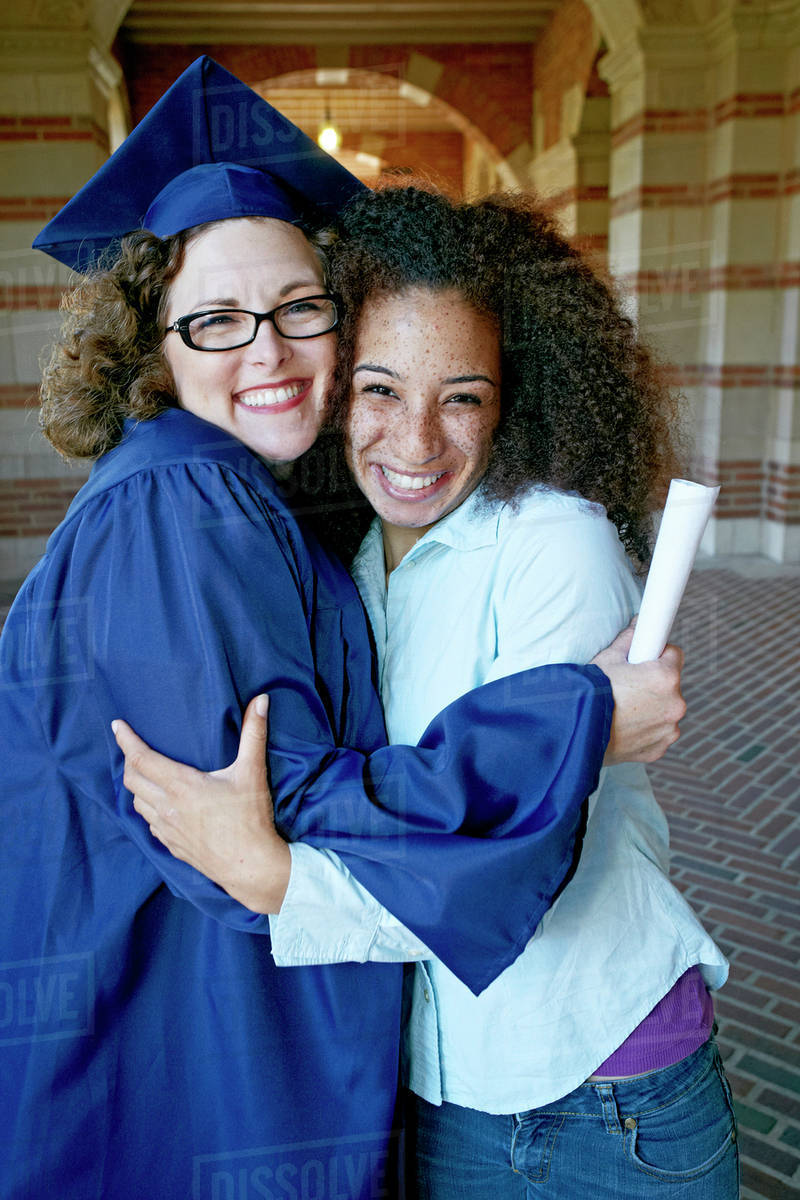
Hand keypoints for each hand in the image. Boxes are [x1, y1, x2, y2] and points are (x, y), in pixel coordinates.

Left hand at [111, 694, 290, 912]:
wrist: (250, 866)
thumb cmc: (250, 819)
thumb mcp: (252, 772)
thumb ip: (253, 734)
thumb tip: (260, 700)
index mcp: (182, 786)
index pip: (141, 758)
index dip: (126, 740)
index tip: (117, 726)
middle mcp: (167, 807)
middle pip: (132, 779)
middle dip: (128, 761)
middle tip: (133, 747)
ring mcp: (167, 829)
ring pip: (137, 802)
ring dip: (137, 785)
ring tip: (144, 773)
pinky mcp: (172, 846)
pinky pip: (149, 823)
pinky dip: (147, 808)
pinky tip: (159, 804)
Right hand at [591, 622, 685, 764]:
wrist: (573, 729)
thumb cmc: (589, 692)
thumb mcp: (608, 657)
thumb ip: (629, 639)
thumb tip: (639, 624)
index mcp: (665, 677)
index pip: (674, 654)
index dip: (657, 655)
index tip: (646, 659)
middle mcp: (675, 704)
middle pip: (670, 685)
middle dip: (653, 684)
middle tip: (625, 687)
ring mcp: (668, 730)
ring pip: (665, 711)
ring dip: (651, 708)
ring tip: (622, 709)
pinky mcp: (659, 749)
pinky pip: (657, 733)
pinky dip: (645, 730)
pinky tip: (624, 727)